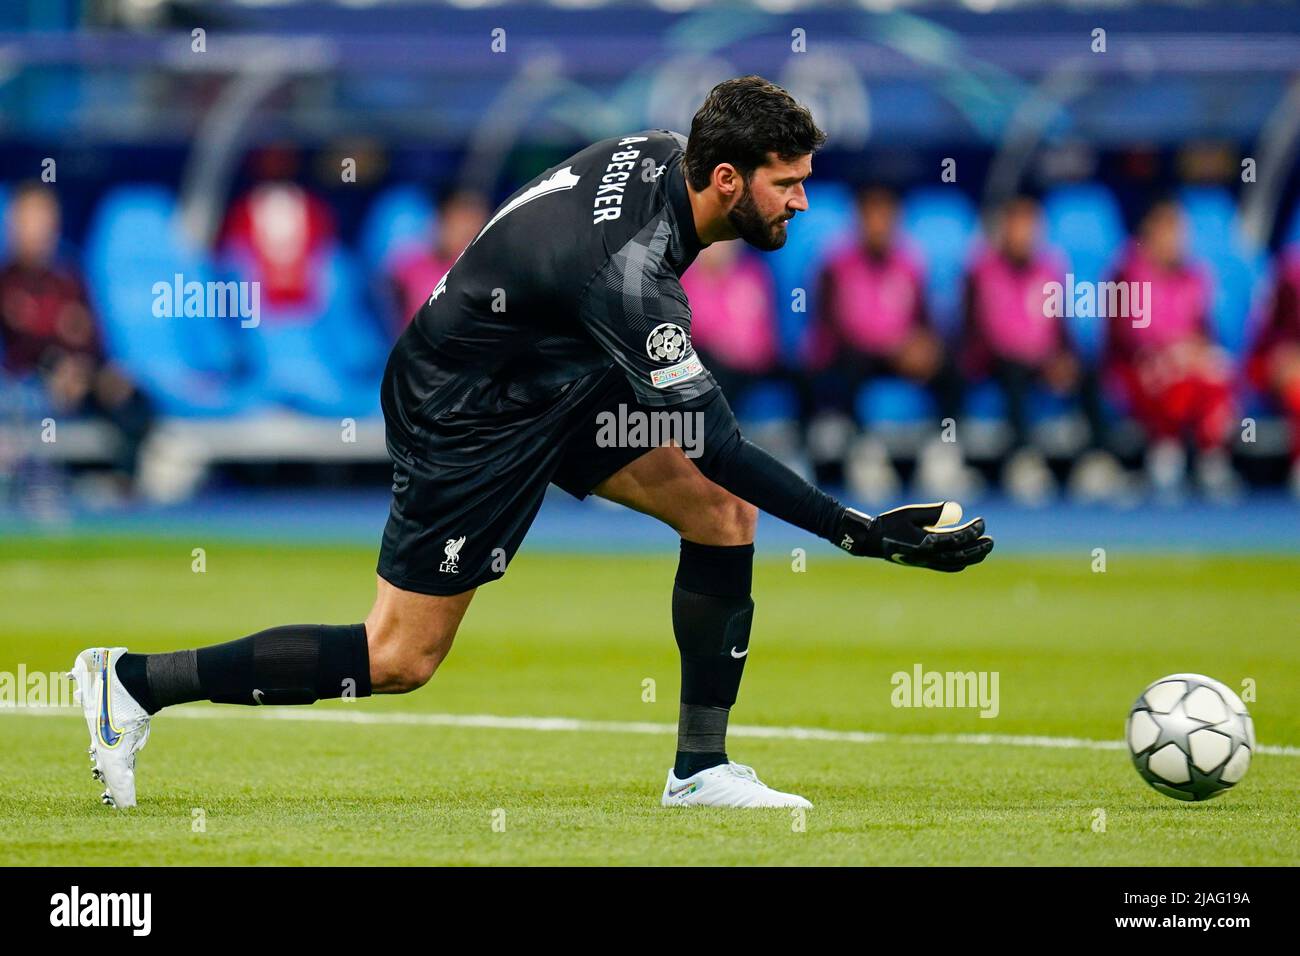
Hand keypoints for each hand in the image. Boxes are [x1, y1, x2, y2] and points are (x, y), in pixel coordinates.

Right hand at [834, 501, 992, 571]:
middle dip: (978, 548)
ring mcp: (925, 562)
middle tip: (991, 541)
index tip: (981, 522)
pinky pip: (946, 567)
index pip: (956, 539)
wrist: (871, 540)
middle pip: (960, 555)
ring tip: (985, 548)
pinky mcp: (923, 563)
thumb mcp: (911, 513)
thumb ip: (933, 512)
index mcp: (925, 543)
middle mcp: (927, 557)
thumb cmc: (890, 523)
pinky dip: (959, 564)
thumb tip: (955, 509)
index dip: (972, 531)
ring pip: (955, 563)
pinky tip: (966, 559)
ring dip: (972, 557)